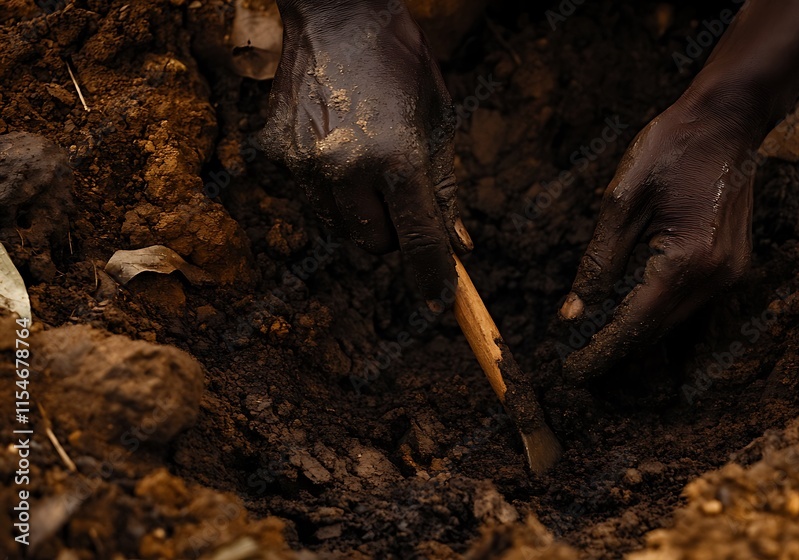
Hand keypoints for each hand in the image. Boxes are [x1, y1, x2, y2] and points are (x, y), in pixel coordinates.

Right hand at [261, 0, 471, 304]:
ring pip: (339, 230)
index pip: (418, 240)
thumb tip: (457, 246)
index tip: (439, 300)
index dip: (430, 276)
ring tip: (368, 164)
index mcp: (398, 156)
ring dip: (361, 215)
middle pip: (375, 246)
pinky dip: (330, 193)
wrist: (334, 16)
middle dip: (395, 235)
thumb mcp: (439, 121)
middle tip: (402, 198)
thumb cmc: (399, 64)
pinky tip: (337, 151)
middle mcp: (346, 168)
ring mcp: (304, 164)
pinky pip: (310, 201)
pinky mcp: (276, 156)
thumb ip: (446, 188)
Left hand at [560, 79, 771, 379]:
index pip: (635, 323)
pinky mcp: (735, 266)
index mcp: (685, 259)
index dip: (603, 351)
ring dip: (639, 335)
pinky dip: (659, 314)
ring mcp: (732, 274)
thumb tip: (572, 315)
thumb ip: (598, 263)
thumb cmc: (671, 148)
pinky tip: (630, 316)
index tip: (574, 373)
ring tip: (597, 348)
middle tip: (579, 368)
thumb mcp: (621, 201)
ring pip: (676, 322)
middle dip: (618, 351)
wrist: (729, 119)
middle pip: (657, 331)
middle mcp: (716, 276)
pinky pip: (691, 304)